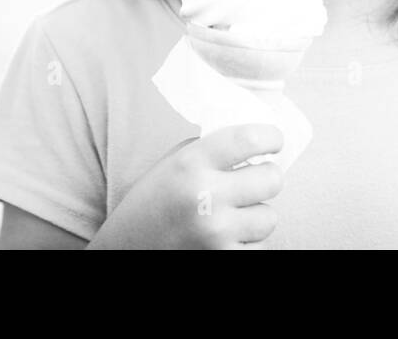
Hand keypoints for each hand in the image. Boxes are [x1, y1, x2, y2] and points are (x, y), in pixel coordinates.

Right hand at [86, 124, 283, 248]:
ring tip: (233, 215)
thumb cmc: (151, 203)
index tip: (274, 142)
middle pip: (272, 179)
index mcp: (190, 163)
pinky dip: (248, 242)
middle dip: (266, 179)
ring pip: (269, 217)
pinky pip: (260, 246)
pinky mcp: (223, 259)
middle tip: (255, 181)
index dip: (271, 138)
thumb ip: (211, 149)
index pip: (250, 139)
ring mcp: (215, 233)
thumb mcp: (172, 164)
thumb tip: (258, 142)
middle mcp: (204, 197)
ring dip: (257, 215)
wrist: (123, 250)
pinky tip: (227, 236)